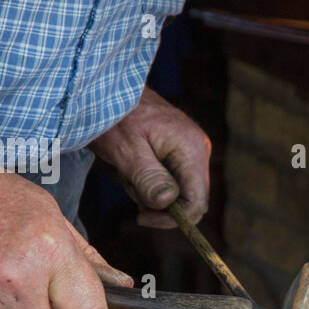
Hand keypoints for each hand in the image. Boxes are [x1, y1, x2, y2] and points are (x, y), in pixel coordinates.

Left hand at [90, 87, 210, 227]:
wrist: (108, 89)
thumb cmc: (114, 117)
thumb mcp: (126, 150)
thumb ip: (149, 177)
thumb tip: (168, 204)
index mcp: (191, 148)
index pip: (197, 202)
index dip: (172, 219)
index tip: (141, 217)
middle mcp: (199, 149)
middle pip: (190, 199)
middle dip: (159, 204)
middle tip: (129, 186)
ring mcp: (192, 149)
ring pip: (179, 191)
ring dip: (150, 192)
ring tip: (127, 170)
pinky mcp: (181, 150)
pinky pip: (172, 179)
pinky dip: (150, 181)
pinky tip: (133, 166)